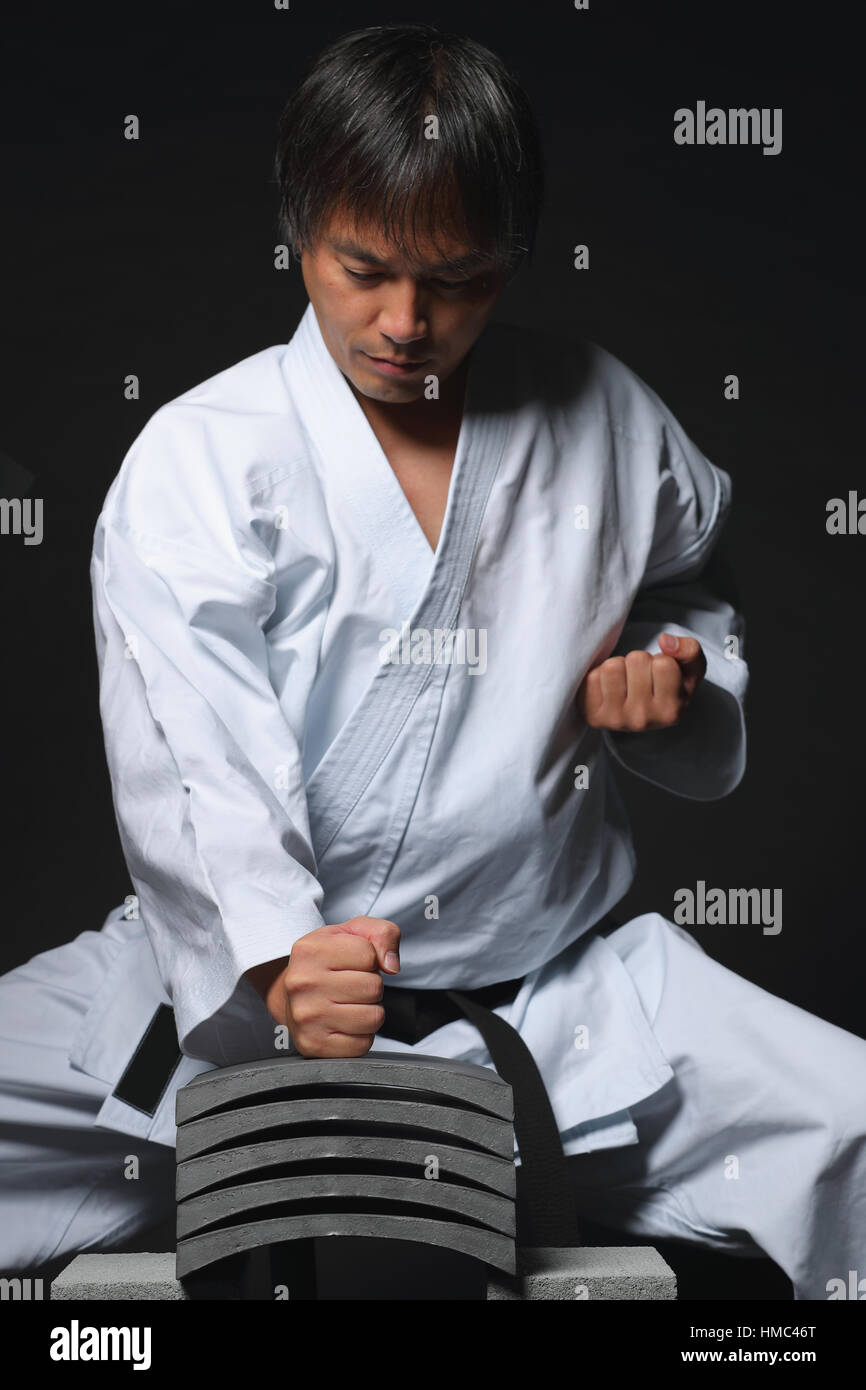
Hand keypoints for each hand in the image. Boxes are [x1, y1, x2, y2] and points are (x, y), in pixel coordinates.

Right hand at [243, 916, 400, 1057]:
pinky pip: (362, 1045)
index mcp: (310, 951)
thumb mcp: (351, 933)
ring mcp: (306, 1017)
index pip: (369, 955)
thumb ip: (381, 934)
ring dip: (369, 1011)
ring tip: (350, 1003)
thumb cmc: (324, 962)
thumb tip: (391, 966)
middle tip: (352, 986)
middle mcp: (303, 983)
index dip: (370, 959)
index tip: (353, 963)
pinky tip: (344, 1023)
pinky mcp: (313, 1044)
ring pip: (373, 1017)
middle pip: (373, 987)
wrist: (288, 994)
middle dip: (371, 986)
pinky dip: (361, 1035)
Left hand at [576, 633, 706, 731]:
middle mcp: (644, 720)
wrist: (640, 713)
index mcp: (672, 712)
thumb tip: (665, 641)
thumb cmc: (666, 687)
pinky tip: (610, 689)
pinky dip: (600, 676)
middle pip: (636, 660)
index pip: (664, 663)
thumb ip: (690, 650)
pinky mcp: (593, 716)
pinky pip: (592, 677)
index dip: (662, 660)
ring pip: (612, 667)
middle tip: (642, 677)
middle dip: (639, 661)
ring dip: (619, 666)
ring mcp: (616, 720)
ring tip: (626, 681)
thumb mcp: (690, 670)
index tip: (660, 675)